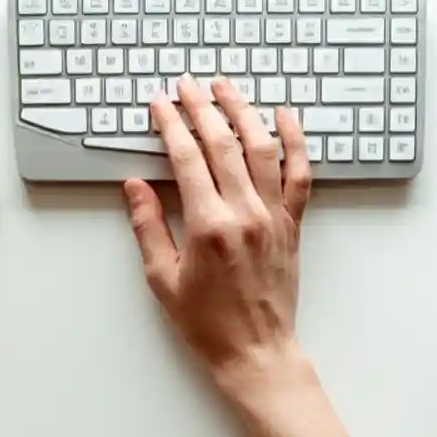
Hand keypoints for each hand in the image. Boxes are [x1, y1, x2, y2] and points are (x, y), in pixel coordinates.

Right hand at [123, 75, 311, 395]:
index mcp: (208, 226)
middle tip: (187, 84)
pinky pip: (300, 173)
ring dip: (243, 112)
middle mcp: (245, 214)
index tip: (160, 104)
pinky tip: (286, 117)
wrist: (256, 353)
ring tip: (226, 88)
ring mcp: (274, 216)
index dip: (171, 125)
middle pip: (222, 143)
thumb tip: (135, 186)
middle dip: (202, 107)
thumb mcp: (162, 278)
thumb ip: (148, 227)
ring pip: (262, 148)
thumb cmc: (207, 324)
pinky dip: (296, 141)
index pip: (186, 159)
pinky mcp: (293, 224)